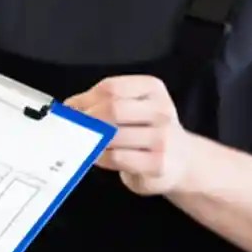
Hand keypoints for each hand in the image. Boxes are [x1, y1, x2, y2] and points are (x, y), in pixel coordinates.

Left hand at [66, 76, 196, 195]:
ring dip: (91, 139)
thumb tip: (70, 107)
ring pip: (113, 135)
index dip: (84, 99)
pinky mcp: (156, 163)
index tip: (70, 109)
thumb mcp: (133, 107)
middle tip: (72, 128)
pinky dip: (100, 156)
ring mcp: (161, 138)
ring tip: (83, 142)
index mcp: (153, 89)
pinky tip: (97, 156)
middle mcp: (161, 110)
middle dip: (87, 119)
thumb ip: (103, 103)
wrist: (182, 161)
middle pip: (113, 109)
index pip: (111, 87)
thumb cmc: (148, 131)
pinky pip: (116, 157)